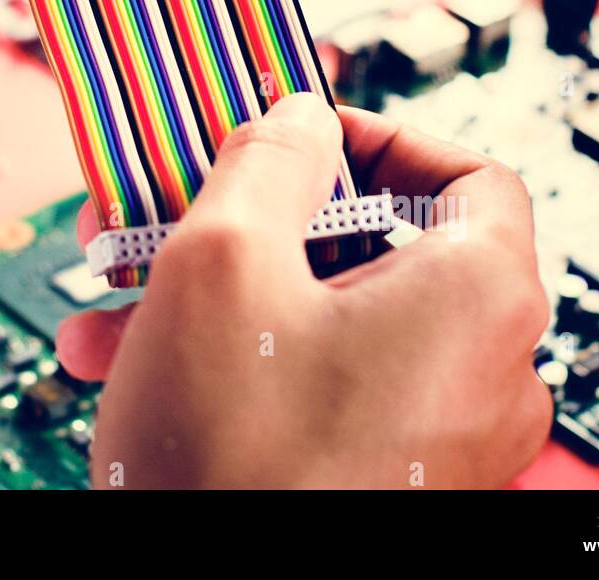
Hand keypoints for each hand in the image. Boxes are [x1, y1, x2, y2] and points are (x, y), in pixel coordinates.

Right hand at [57, 93, 551, 488]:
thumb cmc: (238, 467)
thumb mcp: (224, 261)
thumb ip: (268, 160)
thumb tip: (300, 120)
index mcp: (476, 300)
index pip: (468, 175)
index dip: (379, 138)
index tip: (302, 135)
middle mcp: (477, 371)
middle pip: (371, 247)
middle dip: (251, 223)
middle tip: (181, 210)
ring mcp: (433, 435)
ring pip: (324, 319)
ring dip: (218, 294)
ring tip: (121, 298)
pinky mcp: (384, 479)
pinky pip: (314, 383)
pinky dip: (235, 358)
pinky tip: (136, 361)